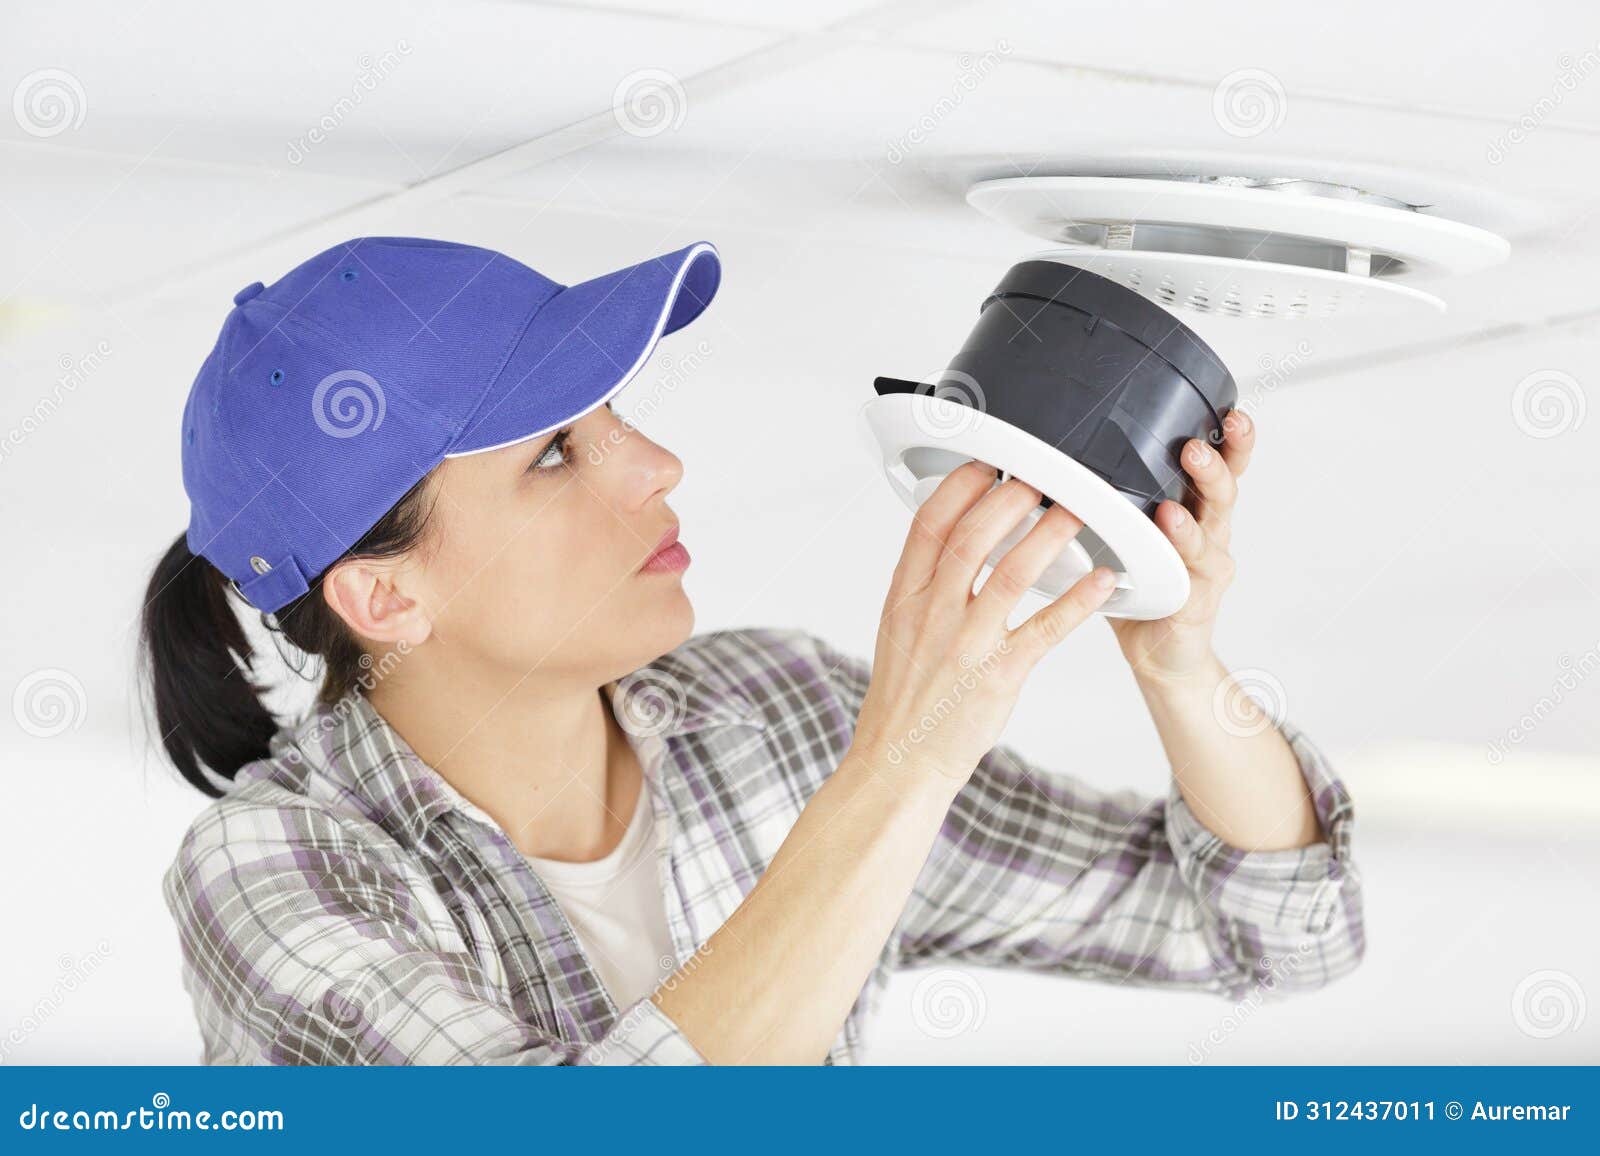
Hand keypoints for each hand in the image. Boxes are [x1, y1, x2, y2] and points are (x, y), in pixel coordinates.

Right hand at [853, 461, 1116, 789]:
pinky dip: (1078, 601)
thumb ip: (921, 584)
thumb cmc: (904, 698)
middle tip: (1042, 477)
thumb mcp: (897, 630)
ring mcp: (966, 644)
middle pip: (973, 537)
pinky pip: (1045, 629)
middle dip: (1011, 498)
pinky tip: (1103, 580)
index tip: (986, 464)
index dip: (960, 487)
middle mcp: (933, 614)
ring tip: (1078, 511)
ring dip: (1050, 536)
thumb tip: (947, 538)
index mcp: (904, 598)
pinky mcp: (999, 675)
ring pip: (1013, 574)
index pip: (928, 526)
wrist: (900, 760)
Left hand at [1108, 407, 1253, 685]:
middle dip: (1217, 463)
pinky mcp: (1198, 599)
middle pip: (1225, 489)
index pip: (1219, 466)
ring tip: (1178, 490)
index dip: (1230, 440)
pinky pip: (1189, 573)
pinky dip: (1178, 553)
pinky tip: (1166, 535)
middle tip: (1195, 445)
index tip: (1232, 411)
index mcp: (1194, 508)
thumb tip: (1052, 460)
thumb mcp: (1125, 532)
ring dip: (1193, 509)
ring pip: (1210, 529)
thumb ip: (1107, 499)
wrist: (1160, 653)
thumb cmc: (1140, 587)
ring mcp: (1207, 566)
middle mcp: (1209, 532)